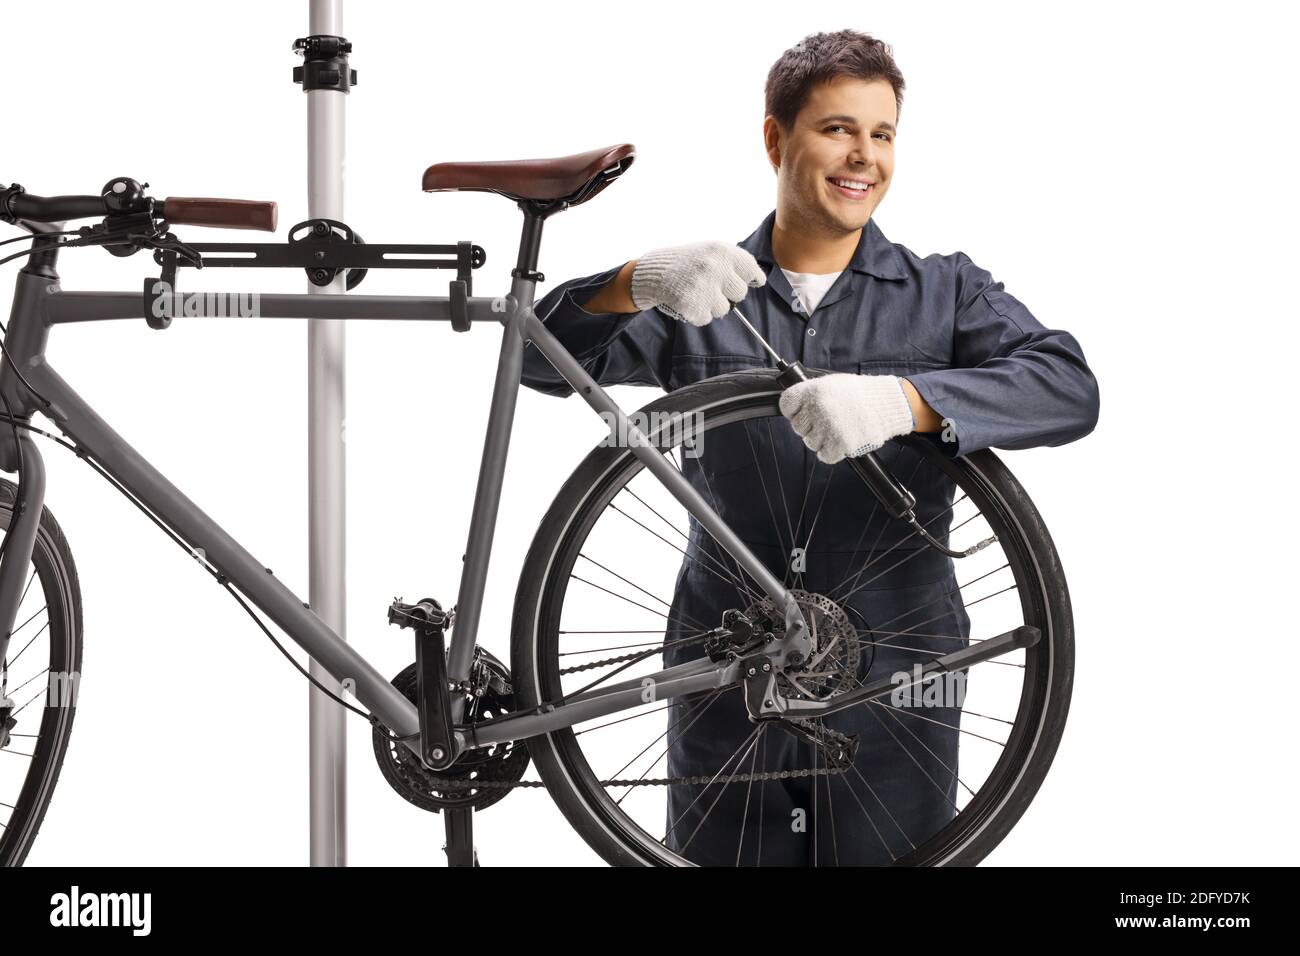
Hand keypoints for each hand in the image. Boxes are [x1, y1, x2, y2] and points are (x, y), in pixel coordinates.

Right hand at [630, 240, 765, 326]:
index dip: (752, 278)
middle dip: (728, 293)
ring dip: (711, 305)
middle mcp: (716, 267)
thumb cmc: (684, 262)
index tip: (753, 282)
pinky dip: (696, 314)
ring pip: (724, 309)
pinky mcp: (693, 305)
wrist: (651, 272)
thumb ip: (732, 262)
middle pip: (740, 293)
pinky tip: (686, 300)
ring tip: (694, 292)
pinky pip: (706, 319)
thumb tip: (758, 280)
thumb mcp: (709, 251)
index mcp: (722, 251)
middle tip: (710, 286)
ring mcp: (704, 287)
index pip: (751, 270)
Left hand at [778, 373, 915, 463]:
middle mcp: (818, 408)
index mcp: (814, 390)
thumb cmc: (860, 394)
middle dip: (811, 427)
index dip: (794, 411)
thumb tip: (793, 408)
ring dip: (823, 440)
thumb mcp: (832, 383)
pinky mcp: (840, 443)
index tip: (802, 412)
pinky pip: (825, 455)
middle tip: (828, 421)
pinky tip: (842, 441)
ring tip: (839, 429)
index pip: (786, 404)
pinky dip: (832, 452)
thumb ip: (811, 394)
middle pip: (798, 427)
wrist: (888, 403)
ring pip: (811, 443)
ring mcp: (829, 427)